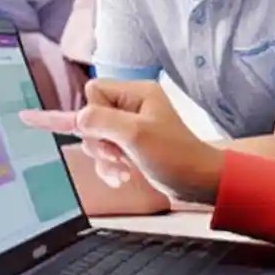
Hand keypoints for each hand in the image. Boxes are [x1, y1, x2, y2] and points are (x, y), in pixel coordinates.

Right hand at [20, 79, 225, 204]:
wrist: (197, 183)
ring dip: (104, 158)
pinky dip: (108, 167)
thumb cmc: (176, 156)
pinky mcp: (129, 147)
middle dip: (98, 141)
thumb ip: (102, 121)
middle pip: (91, 116)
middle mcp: (132, 107)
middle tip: (117, 154)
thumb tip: (77, 118)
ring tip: (123, 168)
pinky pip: (104, 154)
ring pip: (95, 137)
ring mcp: (130, 128)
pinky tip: (121, 177)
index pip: (94, 91)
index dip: (93, 114)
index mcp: (137, 93)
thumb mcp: (136, 135)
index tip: (108, 134)